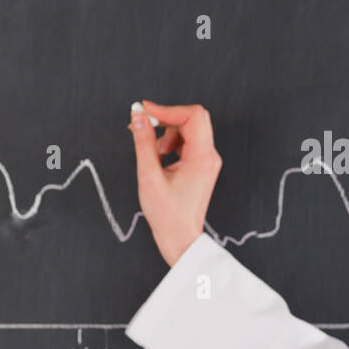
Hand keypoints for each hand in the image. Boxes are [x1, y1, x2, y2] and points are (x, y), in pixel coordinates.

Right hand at [128, 100, 221, 266]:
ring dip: (167, 134)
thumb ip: (143, 143)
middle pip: (193, 119)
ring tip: (154, 154)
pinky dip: (171, 144)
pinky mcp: (202, 165)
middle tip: (144, 128)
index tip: (145, 111)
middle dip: (166, 120)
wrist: (180, 238)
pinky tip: (160, 158)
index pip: (193, 116)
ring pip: (188, 130)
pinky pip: (187, 142)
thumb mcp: (149, 176)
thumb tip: (138, 116)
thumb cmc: (167, 215)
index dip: (168, 109)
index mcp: (202, 158)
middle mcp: (210, 156)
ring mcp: (208, 160)